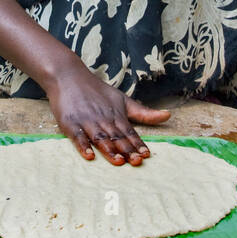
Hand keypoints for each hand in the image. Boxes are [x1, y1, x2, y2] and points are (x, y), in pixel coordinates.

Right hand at [46, 63, 170, 164]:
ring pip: (99, 138)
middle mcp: (102, 118)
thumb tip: (168, 115)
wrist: (68, 76)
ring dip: (109, 150)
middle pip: (116, 137)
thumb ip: (144, 112)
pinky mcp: (70, 123)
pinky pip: (77, 137)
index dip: (137, 144)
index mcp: (116, 114)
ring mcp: (86, 121)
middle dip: (127, 149)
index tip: (146, 155)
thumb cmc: (97, 90)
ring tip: (118, 161)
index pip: (129, 132)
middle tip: (136, 161)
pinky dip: (83, 146)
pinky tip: (89, 156)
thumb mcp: (122, 99)